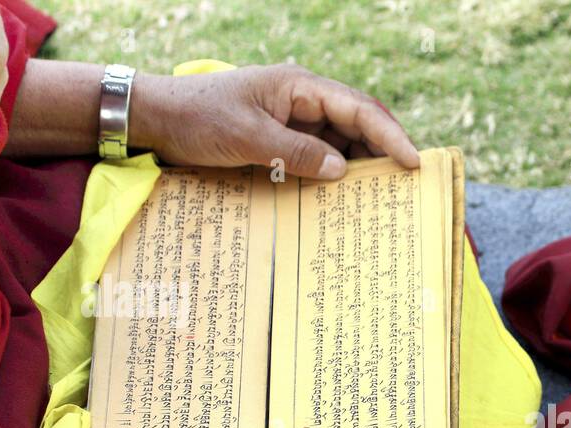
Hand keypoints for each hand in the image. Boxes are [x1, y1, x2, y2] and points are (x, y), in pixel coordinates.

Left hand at [131, 65, 419, 178]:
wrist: (157, 118)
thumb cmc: (198, 119)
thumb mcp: (247, 136)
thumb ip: (296, 152)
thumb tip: (342, 169)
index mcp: (300, 86)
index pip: (360, 109)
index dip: (391, 136)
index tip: (413, 163)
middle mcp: (304, 101)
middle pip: (359, 124)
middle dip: (386, 151)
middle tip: (409, 185)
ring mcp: (295, 121)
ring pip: (343, 143)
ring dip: (363, 167)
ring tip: (386, 196)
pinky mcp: (284, 140)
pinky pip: (321, 157)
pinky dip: (337, 176)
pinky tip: (348, 197)